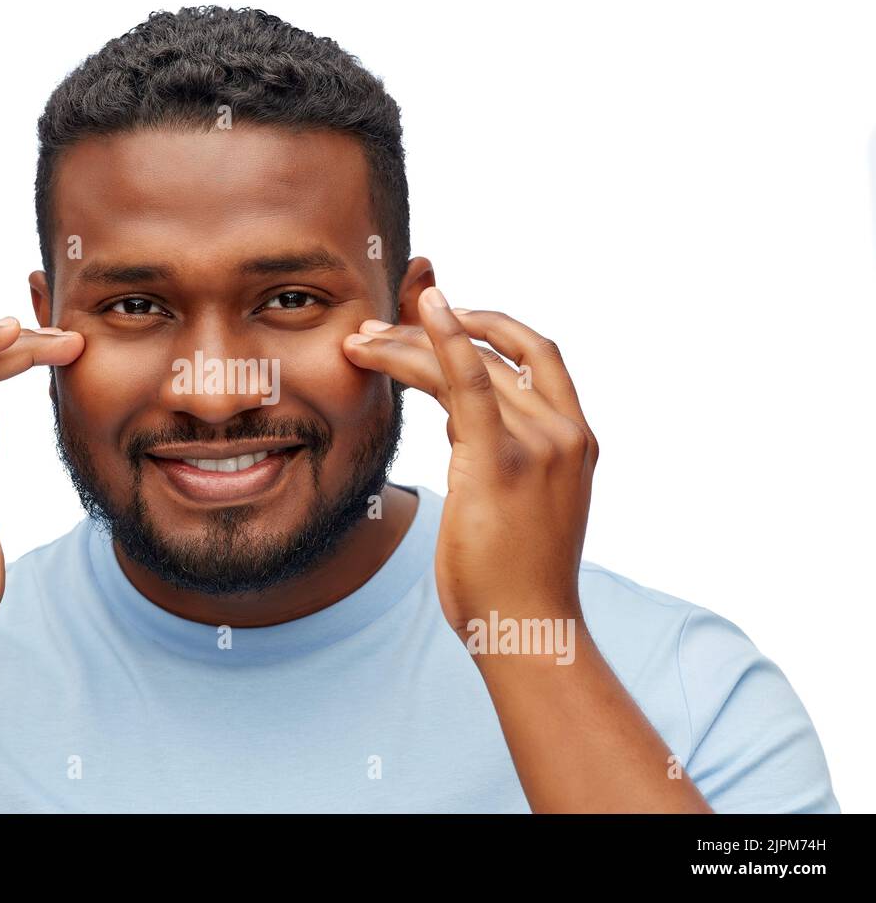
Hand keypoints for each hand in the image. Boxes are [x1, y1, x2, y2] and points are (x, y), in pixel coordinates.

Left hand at [342, 287, 597, 634]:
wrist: (527, 627)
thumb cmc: (511, 577)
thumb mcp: (510, 500)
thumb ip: (491, 447)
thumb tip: (455, 413)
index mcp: (575, 439)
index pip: (533, 358)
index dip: (489, 326)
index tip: (439, 312)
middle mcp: (565, 431)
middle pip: (495, 355)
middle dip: (433, 331)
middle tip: (378, 327)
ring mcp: (540, 442)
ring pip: (469, 367)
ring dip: (410, 344)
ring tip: (362, 341)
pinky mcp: (502, 459)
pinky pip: (470, 382)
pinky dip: (446, 338)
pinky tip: (422, 309)